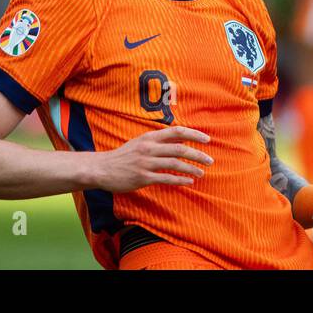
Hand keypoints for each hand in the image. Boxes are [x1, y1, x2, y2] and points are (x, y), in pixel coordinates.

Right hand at [91, 126, 212, 192]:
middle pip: (180, 148)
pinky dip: (180, 179)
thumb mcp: (141, 142)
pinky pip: (166, 178)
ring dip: (191, 168)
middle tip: (210, 160)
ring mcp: (146, 163)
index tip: (207, 139)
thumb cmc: (124, 156)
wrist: (103, 168)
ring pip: (175, 164)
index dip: (194, 134)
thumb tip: (180, 140)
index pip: (177, 131)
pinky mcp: (143, 177)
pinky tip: (189, 181)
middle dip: (198, 154)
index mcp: (150, 137)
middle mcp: (149, 148)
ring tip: (202, 173)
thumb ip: (159, 141)